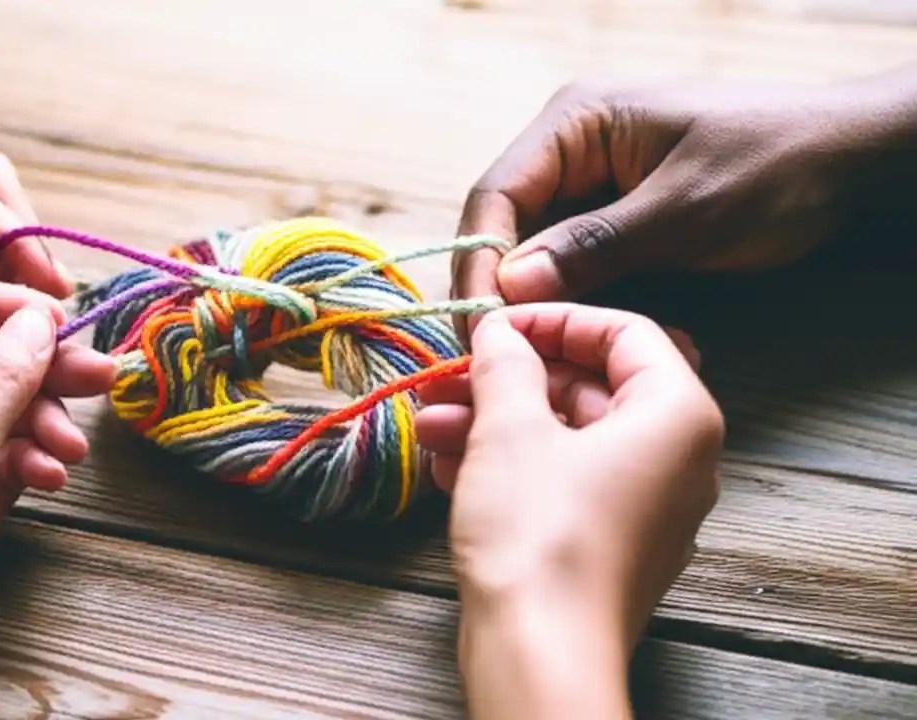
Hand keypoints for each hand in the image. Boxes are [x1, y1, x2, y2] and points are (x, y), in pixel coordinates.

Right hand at [415, 305, 721, 718]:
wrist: (540, 654)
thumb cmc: (538, 533)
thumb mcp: (510, 429)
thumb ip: (506, 364)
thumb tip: (500, 331)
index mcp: (678, 415)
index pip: (624, 332)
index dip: (554, 318)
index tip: (497, 322)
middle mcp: (677, 459)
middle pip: (591, 387)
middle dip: (509, 379)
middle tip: (449, 376)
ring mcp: (644, 507)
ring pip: (567, 438)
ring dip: (495, 423)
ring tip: (429, 424)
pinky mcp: (609, 545)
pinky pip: (563, 482)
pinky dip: (509, 467)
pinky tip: (446, 466)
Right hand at [452, 65, 916, 338]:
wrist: (853, 165)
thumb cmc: (776, 170)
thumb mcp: (685, 210)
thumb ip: (594, 245)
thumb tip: (510, 284)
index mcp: (578, 121)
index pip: (496, 194)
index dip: (479, 264)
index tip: (480, 327)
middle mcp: (572, 147)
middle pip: (505, 226)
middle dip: (500, 290)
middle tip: (500, 356)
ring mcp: (590, 183)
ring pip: (533, 252)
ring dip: (538, 304)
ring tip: (541, 355)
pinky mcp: (612, 218)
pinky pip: (571, 264)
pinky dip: (575, 303)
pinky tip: (584, 338)